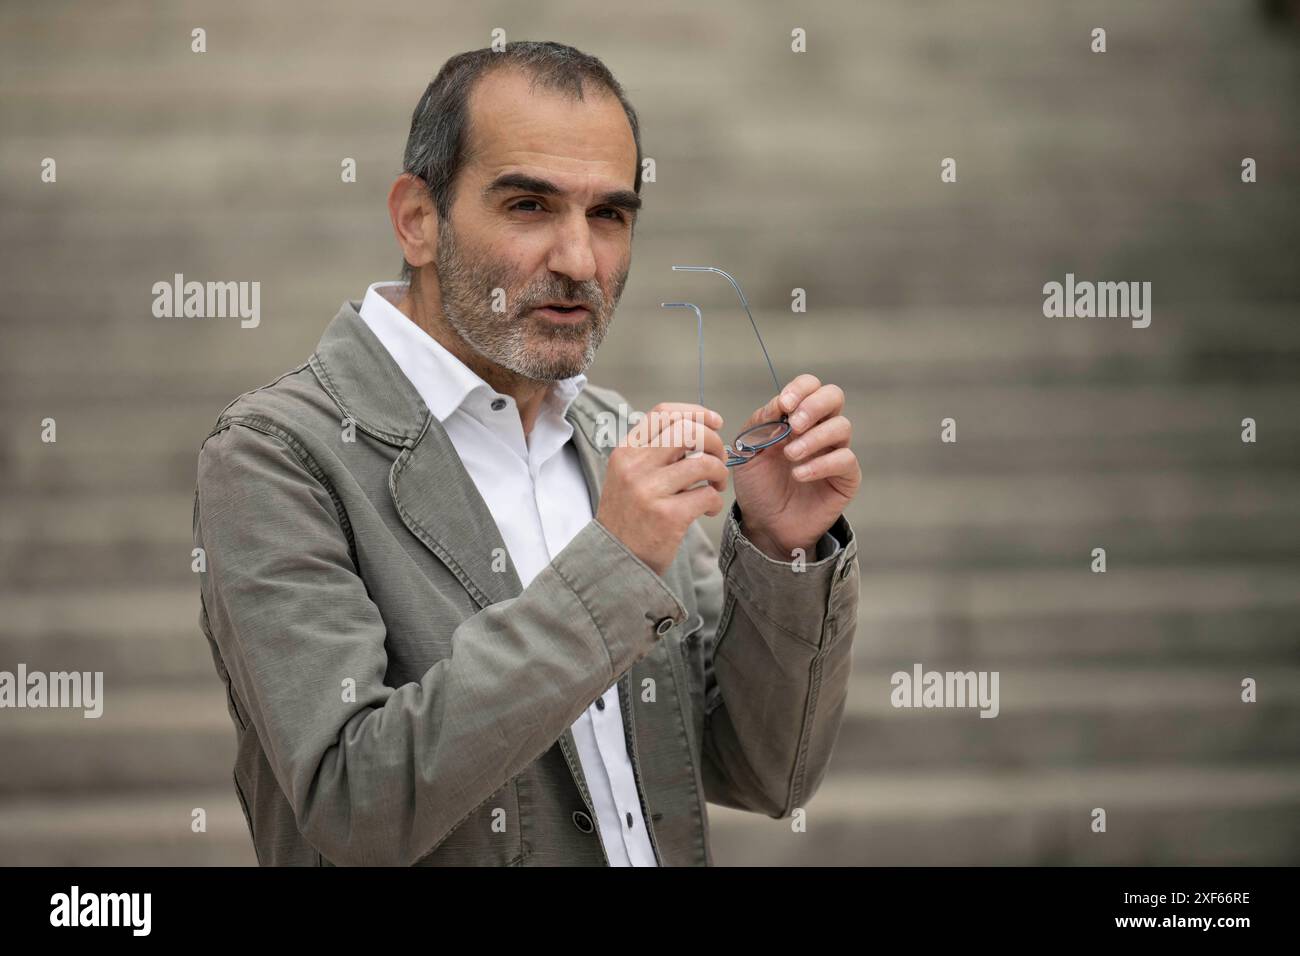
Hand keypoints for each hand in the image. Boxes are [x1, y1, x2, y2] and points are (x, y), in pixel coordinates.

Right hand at [596, 403, 728, 576]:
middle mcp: (635, 467)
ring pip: (704, 462)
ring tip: (715, 486)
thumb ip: (654, 452)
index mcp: (626, 451)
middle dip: (714, 441)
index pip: (664, 413)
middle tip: (718, 459)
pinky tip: (707, 510)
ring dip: (720, 472)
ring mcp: (650, 491)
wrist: (614, 560)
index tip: (714, 422)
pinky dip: (715, 501)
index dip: (696, 412)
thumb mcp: (628, 475)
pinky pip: (708, 495)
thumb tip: (699, 428)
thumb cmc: (629, 516)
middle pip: (688, 431)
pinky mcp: (668, 516)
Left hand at [730, 374, 859, 561]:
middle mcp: (820, 428)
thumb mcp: (748, 451)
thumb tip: (780, 403)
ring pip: (842, 426)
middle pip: (834, 396)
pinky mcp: (846, 477)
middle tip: (794, 424)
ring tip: (790, 455)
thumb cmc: (758, 485)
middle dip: (814, 405)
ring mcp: (835, 451)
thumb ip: (761, 423)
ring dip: (814, 437)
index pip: (810, 386)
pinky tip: (799, 475)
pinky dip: (821, 464)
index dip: (801, 389)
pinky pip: (845, 459)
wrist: (765, 524)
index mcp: (796, 416)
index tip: (784, 405)